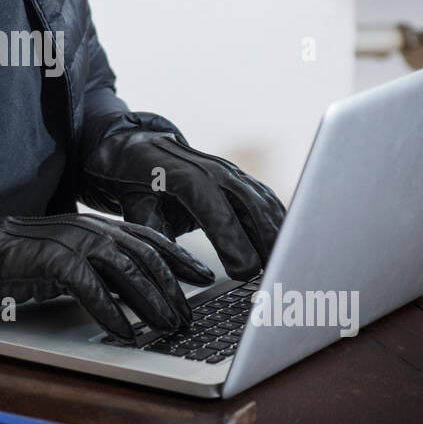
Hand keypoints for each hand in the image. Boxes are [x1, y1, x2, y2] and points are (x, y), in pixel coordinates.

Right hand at [0, 212, 215, 342]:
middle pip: (145, 256)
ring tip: (167, 326)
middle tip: (189, 316)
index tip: (204, 278)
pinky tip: (124, 332)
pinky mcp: (52, 259)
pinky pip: (89, 286)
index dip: (181, 259)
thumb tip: (141, 295)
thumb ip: (105, 271)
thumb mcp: (75, 262)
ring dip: (150, 301)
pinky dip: (110, 311)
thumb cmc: (26, 262)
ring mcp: (72, 241)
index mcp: (100, 227)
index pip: (151, 240)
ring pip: (125, 269)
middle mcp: (91, 229)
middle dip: (172, 288)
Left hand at [80, 129, 286, 280]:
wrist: (139, 148)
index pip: (213, 206)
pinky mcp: (239, 179)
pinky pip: (265, 199)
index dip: (230, 238)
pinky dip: (280, 221)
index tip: (243, 271)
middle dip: (266, 239)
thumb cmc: (134, 179)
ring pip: (262, 201)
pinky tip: (289, 243)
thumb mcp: (133, 204)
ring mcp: (230, 172)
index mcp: (182, 174)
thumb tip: (169, 262)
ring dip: (278, 232)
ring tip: (288, 265)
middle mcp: (212, 170)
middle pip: (248, 203)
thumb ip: (152, 231)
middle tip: (275, 275)